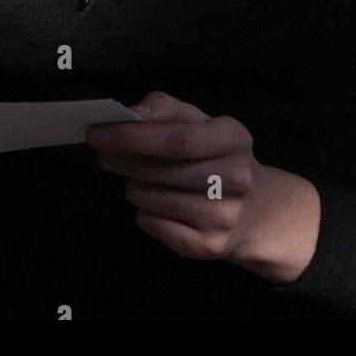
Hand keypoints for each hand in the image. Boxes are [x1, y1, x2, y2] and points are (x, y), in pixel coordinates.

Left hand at [84, 91, 320, 282]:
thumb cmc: (216, 156)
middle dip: (120, 159)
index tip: (99, 133)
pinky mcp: (207, 246)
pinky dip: (144, 211)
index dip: (134, 136)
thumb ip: (165, 109)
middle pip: (157, 170)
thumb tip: (131, 114)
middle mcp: (234, 179)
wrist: (256, 209)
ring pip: (147, 198)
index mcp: (233, 139)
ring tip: (146, 180)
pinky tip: (159, 203)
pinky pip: (150, 223)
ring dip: (133, 185)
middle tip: (104, 153)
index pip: (177, 139)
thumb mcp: (202, 122)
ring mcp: (222, 216)